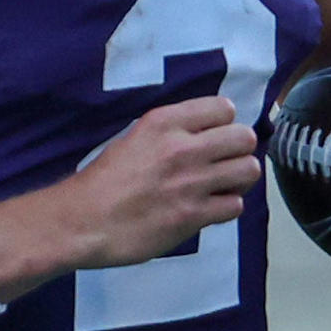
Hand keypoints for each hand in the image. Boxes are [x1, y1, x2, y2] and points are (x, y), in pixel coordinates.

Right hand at [56, 95, 258, 271]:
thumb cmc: (103, 183)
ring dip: (238, 179)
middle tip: (225, 163)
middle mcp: (182, 148)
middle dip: (239, 150)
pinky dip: (226, 208)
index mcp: (164, 123)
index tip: (214, 137)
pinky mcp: (193, 216)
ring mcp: (191, 182)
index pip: (224, 107)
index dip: (224, 124)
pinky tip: (209, 209)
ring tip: (222, 186)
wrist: (82, 222)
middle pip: (244, 137)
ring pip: (247, 170)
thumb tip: (204, 135)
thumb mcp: (134, 139)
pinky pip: (236, 205)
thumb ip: (171, 133)